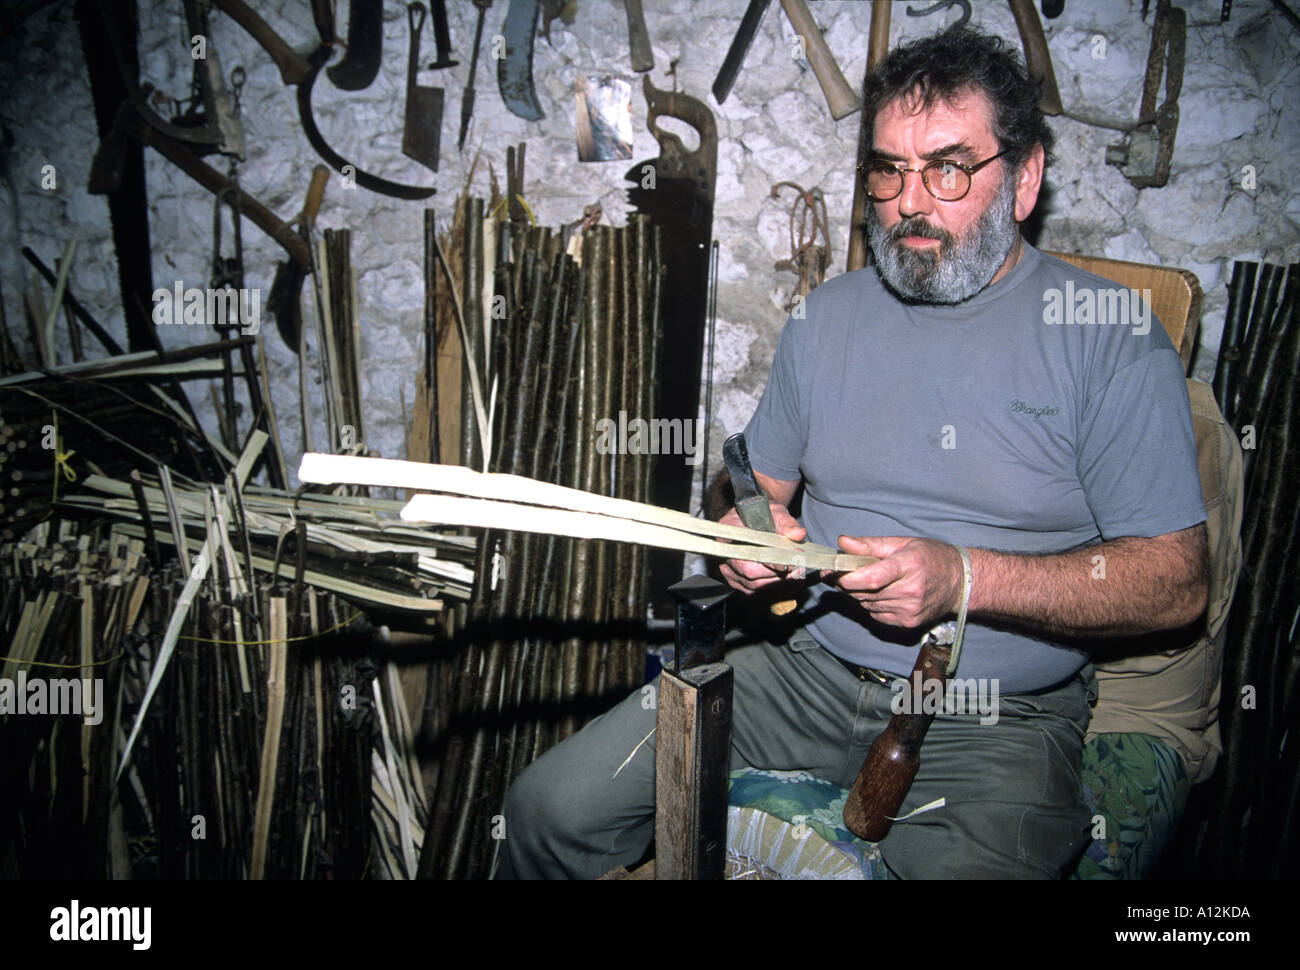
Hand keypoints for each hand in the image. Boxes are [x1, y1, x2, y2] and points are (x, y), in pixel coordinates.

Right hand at [717, 500, 806, 594]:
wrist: (753, 520)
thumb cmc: (762, 513)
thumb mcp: (775, 511)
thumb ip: (786, 522)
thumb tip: (798, 535)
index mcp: (728, 530)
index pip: (745, 550)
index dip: (768, 561)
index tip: (788, 563)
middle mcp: (724, 553)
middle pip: (749, 573)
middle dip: (777, 574)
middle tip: (799, 568)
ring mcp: (729, 571)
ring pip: (753, 587)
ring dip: (779, 584)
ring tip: (798, 574)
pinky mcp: (737, 583)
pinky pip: (756, 594)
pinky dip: (776, 591)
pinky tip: (792, 583)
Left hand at [829, 536, 962, 628]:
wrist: (959, 582)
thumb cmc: (931, 557)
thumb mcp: (902, 543)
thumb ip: (869, 545)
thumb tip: (842, 542)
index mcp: (910, 565)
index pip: (873, 577)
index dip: (849, 578)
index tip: (834, 572)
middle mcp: (911, 591)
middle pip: (865, 592)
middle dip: (848, 583)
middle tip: (841, 572)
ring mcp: (910, 610)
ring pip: (867, 604)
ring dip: (858, 593)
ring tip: (865, 580)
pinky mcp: (908, 623)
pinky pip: (876, 615)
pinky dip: (871, 604)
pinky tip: (880, 593)